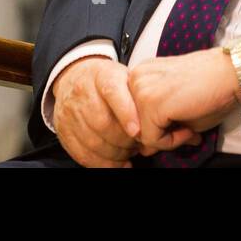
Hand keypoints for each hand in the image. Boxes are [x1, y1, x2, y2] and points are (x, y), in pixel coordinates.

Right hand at [52, 55, 196, 166]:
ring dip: (116, 153)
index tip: (138, 130)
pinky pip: (82, 153)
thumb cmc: (112, 81)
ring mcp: (71, 112)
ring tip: (131, 154)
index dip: (126, 112)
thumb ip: (145, 96)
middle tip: (141, 145)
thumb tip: (177, 125)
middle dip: (125, 140)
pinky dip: (102, 164)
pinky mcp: (63, 129)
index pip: (113, 91)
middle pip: (102, 121)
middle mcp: (84, 92)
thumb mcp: (129, 78)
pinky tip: (118, 165)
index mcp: (104, 75)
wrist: (76, 76)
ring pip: (93, 140)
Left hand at [127, 48, 240, 153]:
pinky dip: (171, 142)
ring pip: (140, 134)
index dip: (156, 125)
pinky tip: (189, 130)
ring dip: (166, 138)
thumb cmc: (211, 85)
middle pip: (134, 123)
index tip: (179, 125)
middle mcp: (136, 77)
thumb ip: (158, 123)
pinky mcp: (150, 103)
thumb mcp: (176, 105)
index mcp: (141, 73)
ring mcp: (141, 89)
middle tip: (185, 131)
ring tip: (188, 129)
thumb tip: (146, 148)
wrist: (231, 73)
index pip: (133, 113)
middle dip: (160, 133)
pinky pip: (151, 138)